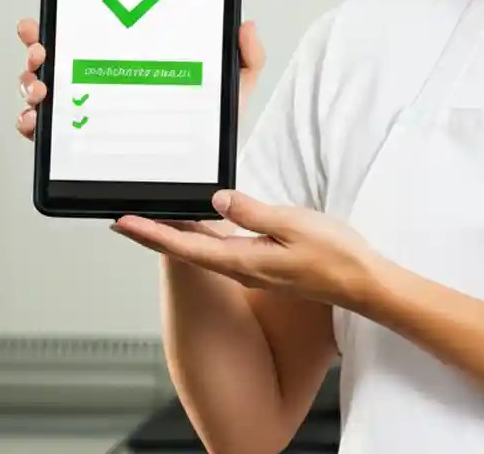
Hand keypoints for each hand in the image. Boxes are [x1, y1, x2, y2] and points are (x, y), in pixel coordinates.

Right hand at [14, 19, 265, 139]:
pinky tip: (36, 123)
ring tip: (42, 89)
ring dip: (30, 86)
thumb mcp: (233, 91)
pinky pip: (46, 137)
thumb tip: (246, 24)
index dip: (55, 27)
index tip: (43, 24)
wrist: (207, 186)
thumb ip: (246, 57)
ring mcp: (86, 117)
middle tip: (43, 54)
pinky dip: (32, 126)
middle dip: (36, 53)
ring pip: (41, 94)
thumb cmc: (213, 133)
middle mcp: (99, 85)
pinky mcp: (81, 151)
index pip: (83, 38)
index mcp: (127, 63)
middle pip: (51, 62)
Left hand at [110, 190, 383, 310]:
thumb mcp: (292, 224)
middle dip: (155, 233)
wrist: (361, 283)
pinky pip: (224, 249)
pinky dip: (204, 236)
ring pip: (204, 250)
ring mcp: (253, 269)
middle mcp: (241, 268)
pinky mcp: (265, 264)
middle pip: (188, 250)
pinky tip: (202, 226)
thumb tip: (217, 200)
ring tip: (154, 218)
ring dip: (177, 234)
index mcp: (242, 261)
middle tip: (125, 219)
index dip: (151, 234)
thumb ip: (252, 213)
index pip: (185, 246)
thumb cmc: (333, 255)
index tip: (122, 223)